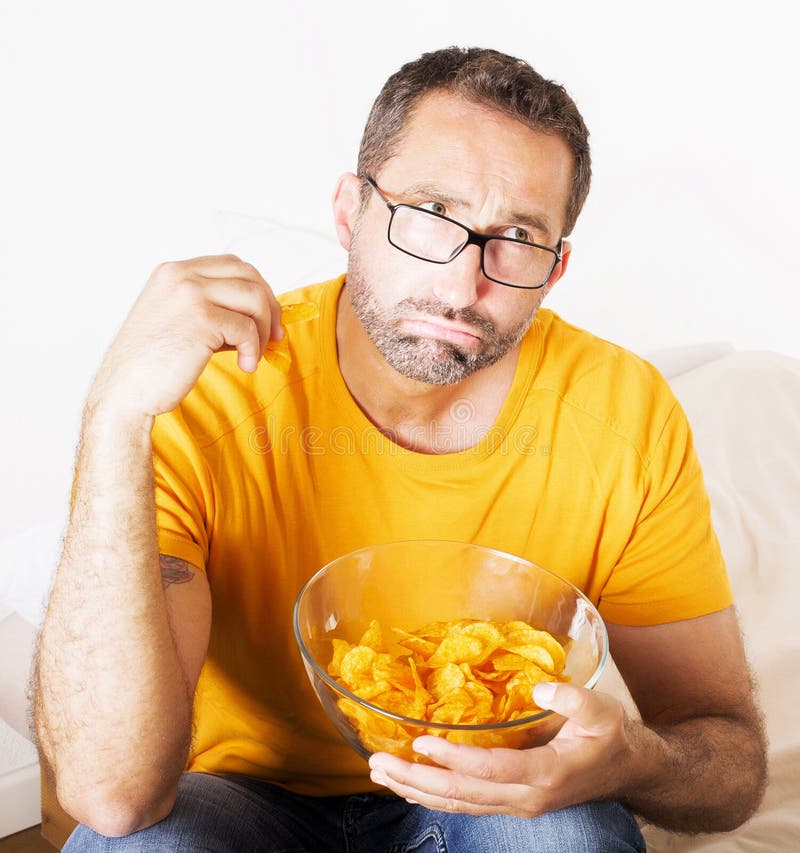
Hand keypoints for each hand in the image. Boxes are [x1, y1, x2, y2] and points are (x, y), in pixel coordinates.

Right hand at [89, 255, 282, 417]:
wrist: (124, 391)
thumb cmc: (152, 365)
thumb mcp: (180, 323)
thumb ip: (213, 310)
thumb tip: (262, 317)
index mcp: (174, 272)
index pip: (233, 265)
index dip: (258, 289)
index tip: (268, 318)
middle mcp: (182, 275)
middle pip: (249, 275)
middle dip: (270, 306)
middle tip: (275, 337)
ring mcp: (191, 294)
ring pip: (254, 298)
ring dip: (265, 329)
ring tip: (255, 354)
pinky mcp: (202, 319)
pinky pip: (248, 329)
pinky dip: (254, 349)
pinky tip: (245, 366)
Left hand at [368, 683, 636, 817]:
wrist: (629, 770)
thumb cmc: (611, 736)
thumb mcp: (600, 710)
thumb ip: (571, 699)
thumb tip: (538, 688)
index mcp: (545, 773)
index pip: (489, 770)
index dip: (453, 758)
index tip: (421, 742)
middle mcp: (525, 796)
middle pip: (462, 794)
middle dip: (417, 779)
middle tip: (378, 764)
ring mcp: (517, 804)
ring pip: (459, 804)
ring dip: (417, 791)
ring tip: (382, 774)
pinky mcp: (512, 802)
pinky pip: (466, 805)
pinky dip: (435, 797)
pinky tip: (411, 788)